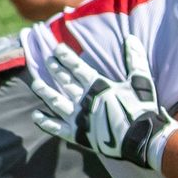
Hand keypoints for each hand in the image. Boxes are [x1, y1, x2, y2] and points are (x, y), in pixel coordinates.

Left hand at [30, 35, 177, 169]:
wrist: (142, 139)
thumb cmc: (142, 109)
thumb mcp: (141, 82)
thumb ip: (135, 60)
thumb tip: (130, 38)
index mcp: (98, 87)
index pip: (77, 68)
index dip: (66, 57)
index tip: (57, 48)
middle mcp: (84, 100)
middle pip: (65, 82)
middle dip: (55, 70)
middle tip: (47, 60)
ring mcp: (79, 118)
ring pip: (56, 102)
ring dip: (45, 92)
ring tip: (36, 84)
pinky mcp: (79, 134)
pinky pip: (57, 128)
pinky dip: (46, 122)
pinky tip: (37, 116)